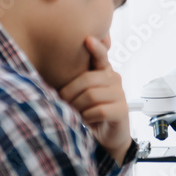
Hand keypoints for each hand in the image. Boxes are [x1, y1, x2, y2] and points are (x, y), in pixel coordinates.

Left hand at [59, 36, 131, 163]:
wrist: (108, 136)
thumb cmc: (91, 112)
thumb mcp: (83, 94)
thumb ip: (76, 82)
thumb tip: (52, 72)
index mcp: (105, 72)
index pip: (102, 56)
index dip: (96, 48)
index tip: (87, 39)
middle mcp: (115, 80)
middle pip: (88, 79)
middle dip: (71, 92)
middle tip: (63, 103)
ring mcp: (121, 94)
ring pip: (91, 95)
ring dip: (78, 107)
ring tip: (74, 113)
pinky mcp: (122, 110)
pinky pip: (99, 110)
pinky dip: (87, 117)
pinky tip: (85, 121)